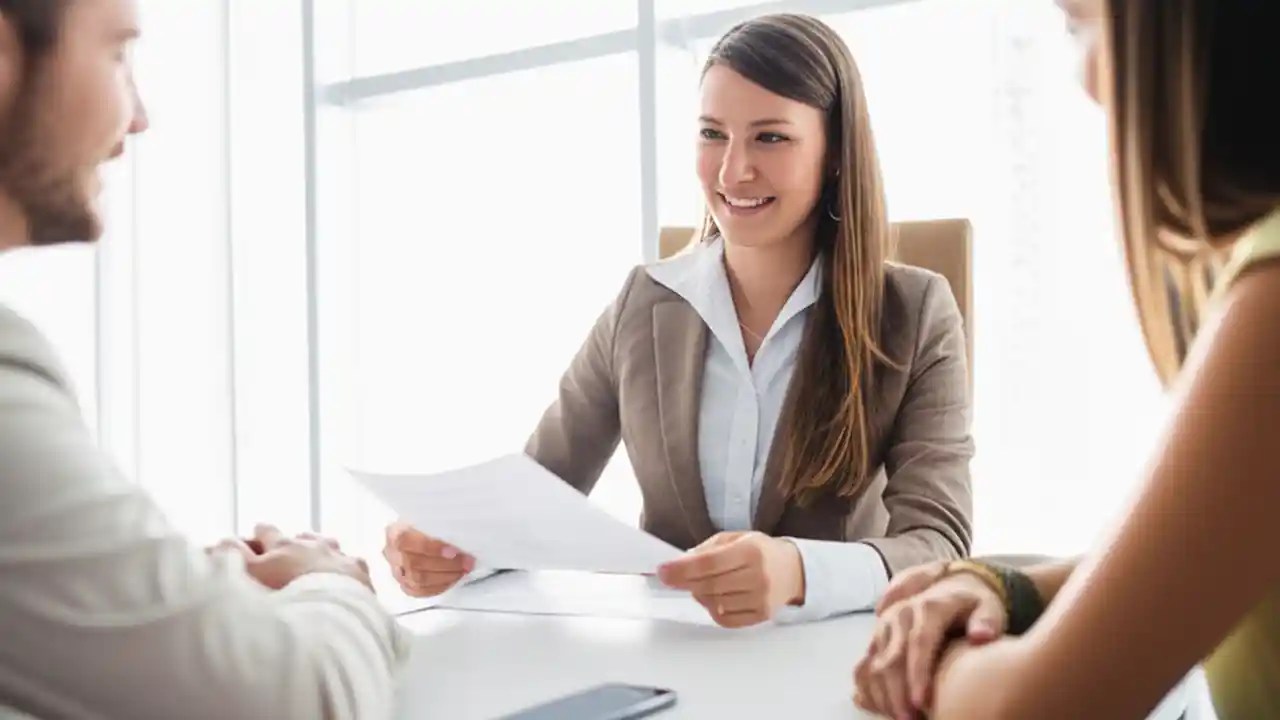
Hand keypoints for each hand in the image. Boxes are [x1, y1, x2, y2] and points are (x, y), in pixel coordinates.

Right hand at [214, 524, 373, 591]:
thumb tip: (219, 540)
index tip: (257, 530)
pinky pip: (353, 561)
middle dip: (292, 538)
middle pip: (301, 535)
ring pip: (328, 543)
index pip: (267, 531)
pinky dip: (347, 565)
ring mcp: (339, 556)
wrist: (329, 611)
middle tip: (286, 540)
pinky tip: (348, 568)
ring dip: (320, 546)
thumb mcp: (249, 575)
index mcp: (283, 545)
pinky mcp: (359, 572)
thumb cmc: (283, 595)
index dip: (261, 532)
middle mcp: (313, 544)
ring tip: (316, 549)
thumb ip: (233, 556)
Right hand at [383, 520, 474, 596]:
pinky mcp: (405, 585)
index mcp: (395, 532)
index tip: (453, 551)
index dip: (430, 547)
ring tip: (464, 569)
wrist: (416, 535)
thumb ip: (438, 525)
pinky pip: (421, 591)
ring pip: (418, 580)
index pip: (406, 541)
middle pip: (415, 564)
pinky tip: (454, 578)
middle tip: (467, 561)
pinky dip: (440, 586)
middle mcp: (392, 553)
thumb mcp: (429, 518)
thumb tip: (462, 531)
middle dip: (446, 564)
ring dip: (446, 576)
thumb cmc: (425, 525)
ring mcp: (397, 572)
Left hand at [657, 531, 804, 628]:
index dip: (682, 569)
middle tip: (671, 578)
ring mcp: (761, 599)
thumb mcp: (737, 538)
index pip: (709, 563)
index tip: (663, 571)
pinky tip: (714, 598)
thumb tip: (680, 563)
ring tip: (700, 585)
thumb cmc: (761, 551)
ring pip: (715, 603)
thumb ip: (709, 549)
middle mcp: (759, 576)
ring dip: (699, 595)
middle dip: (685, 582)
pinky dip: (712, 610)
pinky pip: (726, 619)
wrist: (794, 570)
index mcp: (751, 551)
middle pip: (710, 585)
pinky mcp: (762, 616)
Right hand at [853, 563, 1006, 719]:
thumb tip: (981, 636)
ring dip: (884, 695)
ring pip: (875, 663)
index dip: (918, 674)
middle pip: (892, 657)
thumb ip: (987, 621)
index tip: (922, 703)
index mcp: (929, 607)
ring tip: (901, 717)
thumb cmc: (972, 607)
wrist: (950, 590)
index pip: (919, 641)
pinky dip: (871, 690)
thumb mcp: (988, 607)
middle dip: (898, 693)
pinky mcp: (876, 637)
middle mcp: (901, 613)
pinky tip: (884, 709)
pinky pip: (864, 666)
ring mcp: (885, 625)